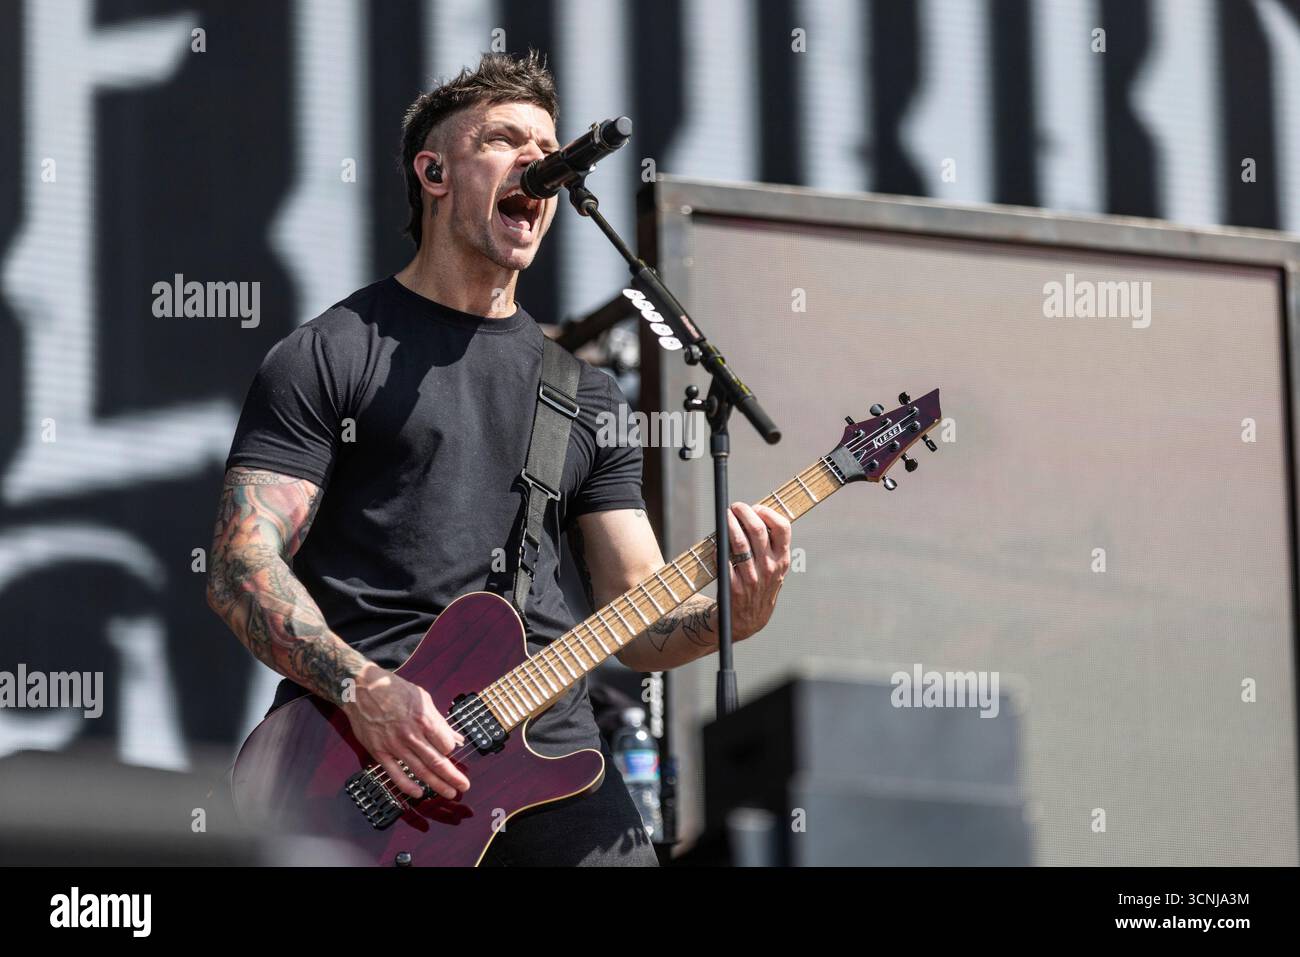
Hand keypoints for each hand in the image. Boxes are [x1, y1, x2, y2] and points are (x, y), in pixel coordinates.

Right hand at [341, 664, 469, 799]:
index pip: (446, 745)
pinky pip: (394, 773)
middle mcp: (410, 735)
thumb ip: (440, 721)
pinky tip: (418, 794)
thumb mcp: (423, 698)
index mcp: (423, 719)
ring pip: (419, 771)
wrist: (361, 688)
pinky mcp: (379, 752)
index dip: (451, 750)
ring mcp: (394, 745)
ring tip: (449, 793)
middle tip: (463, 787)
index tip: (450, 751)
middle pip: (437, 762)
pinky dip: (407, 786)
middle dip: (452, 777)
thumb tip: (457, 738)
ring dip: (436, 785)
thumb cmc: (393, 690)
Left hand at [724, 502, 791, 640]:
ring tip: (725, 517)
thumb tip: (755, 514)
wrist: (749, 620)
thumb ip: (771, 545)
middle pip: (758, 530)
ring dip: (730, 525)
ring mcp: (752, 579)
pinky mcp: (734, 587)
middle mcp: (770, 568)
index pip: (783, 527)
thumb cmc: (760, 585)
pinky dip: (719, 548)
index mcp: (782, 560)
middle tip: (735, 507)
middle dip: (744, 512)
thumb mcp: (775, 568)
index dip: (767, 512)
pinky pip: (724, 561)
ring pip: (739, 543)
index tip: (756, 507)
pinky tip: (717, 541)